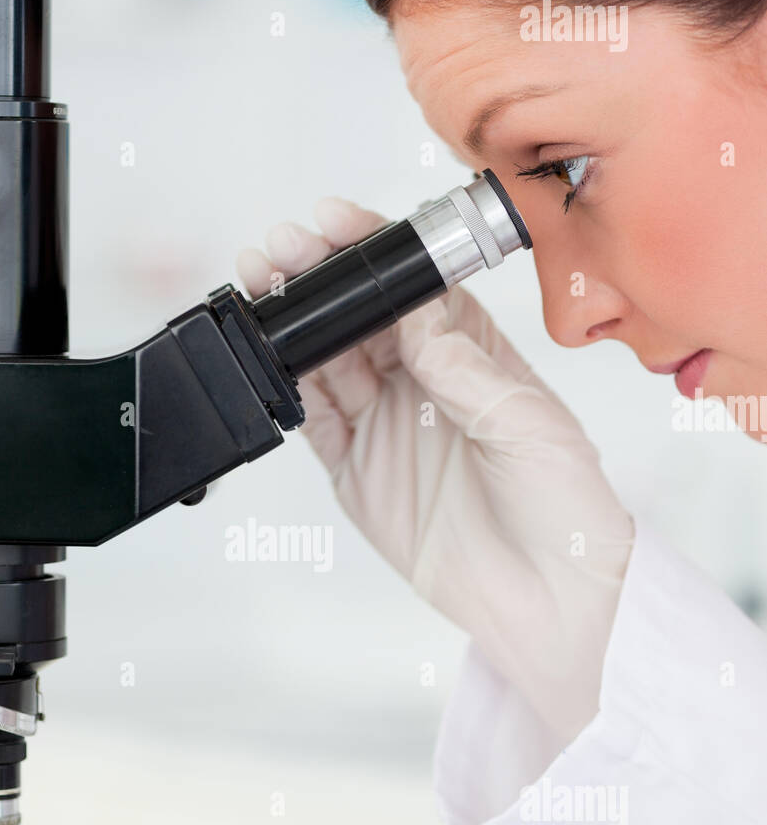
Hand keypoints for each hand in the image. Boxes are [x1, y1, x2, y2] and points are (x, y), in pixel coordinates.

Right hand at [237, 199, 633, 738]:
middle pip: (357, 314)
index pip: (411, 285)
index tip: (332, 223)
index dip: (370, 250)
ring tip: (260, 290)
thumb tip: (414, 316)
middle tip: (279, 251)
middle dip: (316, 276)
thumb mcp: (527, 424)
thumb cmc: (564, 507)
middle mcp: (423, 382)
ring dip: (291, 324)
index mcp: (472, 354)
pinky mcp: (358, 473)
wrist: (550, 601)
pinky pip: (313, 423)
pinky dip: (288, 392)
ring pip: (325, 360)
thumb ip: (463, 369)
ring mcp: (386, 425)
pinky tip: (270, 362)